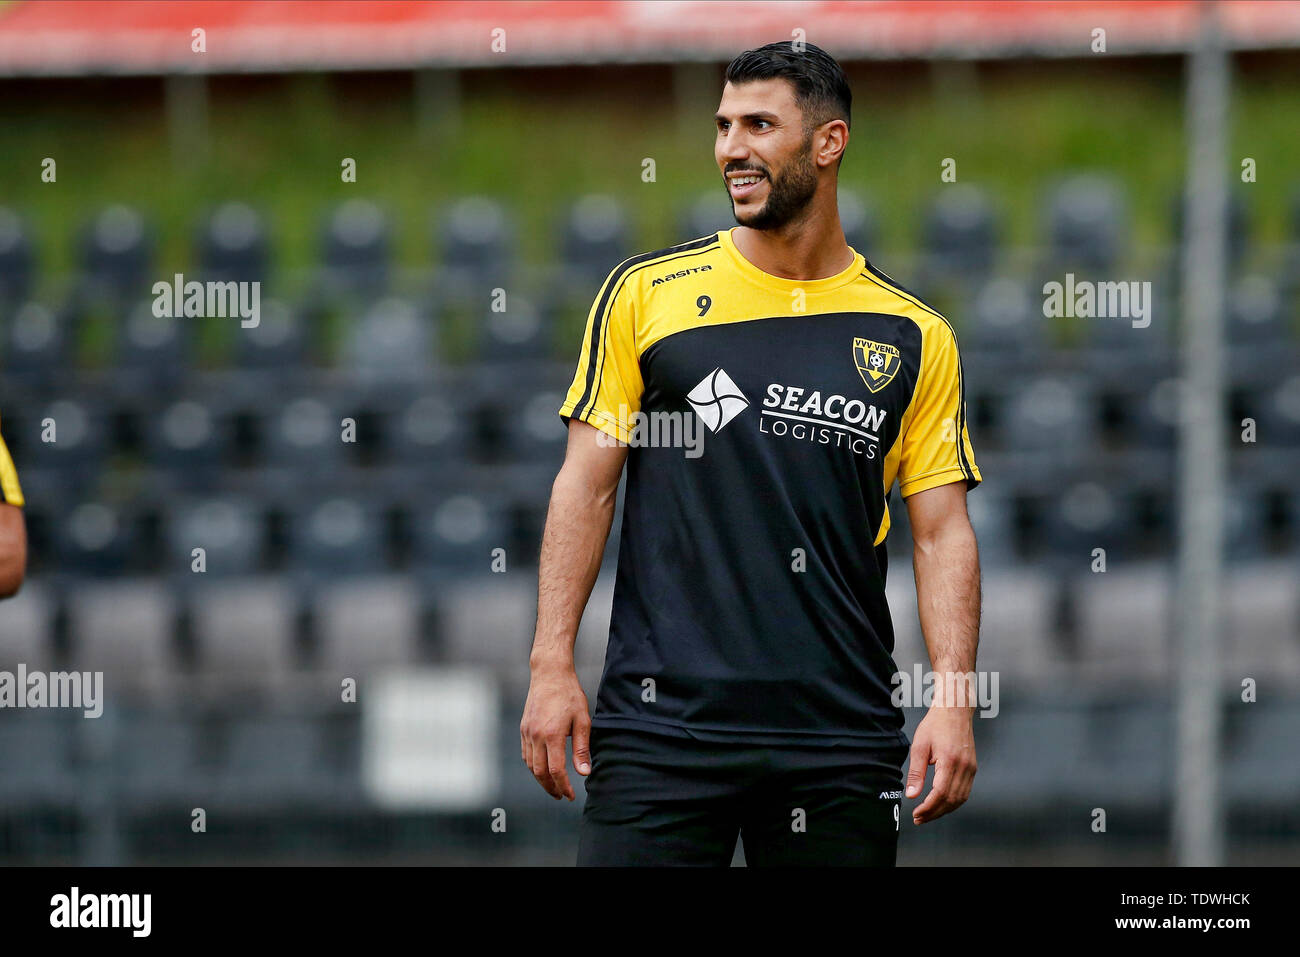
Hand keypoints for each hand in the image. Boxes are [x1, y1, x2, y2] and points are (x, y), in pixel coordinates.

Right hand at [519, 663, 590, 800]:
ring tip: (553, 786)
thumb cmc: (569, 694)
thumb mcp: (582, 720)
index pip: (556, 770)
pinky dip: (533, 766)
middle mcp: (536, 736)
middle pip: (540, 773)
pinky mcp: (523, 729)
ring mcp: (527, 732)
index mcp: (552, 735)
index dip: (563, 786)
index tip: (570, 796)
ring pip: (530, 765)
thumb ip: (582, 748)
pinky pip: (526, 754)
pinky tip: (542, 769)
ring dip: (541, 779)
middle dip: (551, 788)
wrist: (549, 674)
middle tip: (561, 795)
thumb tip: (584, 772)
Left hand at [905, 705, 976, 824]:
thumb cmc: (935, 725)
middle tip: (919, 818)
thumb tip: (911, 795)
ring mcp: (971, 768)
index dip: (929, 808)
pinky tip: (941, 804)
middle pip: (951, 800)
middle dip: (935, 813)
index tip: (917, 814)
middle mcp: (965, 767)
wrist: (954, 710)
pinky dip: (953, 802)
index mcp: (951, 761)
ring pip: (960, 799)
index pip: (941, 793)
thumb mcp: (920, 746)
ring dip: (944, 810)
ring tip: (928, 814)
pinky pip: (965, 791)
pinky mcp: (972, 768)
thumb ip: (917, 772)